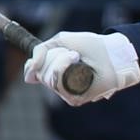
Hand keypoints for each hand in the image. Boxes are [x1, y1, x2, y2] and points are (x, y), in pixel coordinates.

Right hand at [24, 31, 139, 104]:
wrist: (112, 52)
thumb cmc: (91, 46)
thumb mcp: (61, 41)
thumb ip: (41, 52)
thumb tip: (27, 77)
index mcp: (57, 73)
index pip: (35, 73)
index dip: (33, 65)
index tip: (38, 58)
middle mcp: (61, 85)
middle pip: (41, 74)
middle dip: (54, 58)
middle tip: (73, 53)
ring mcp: (67, 93)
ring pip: (49, 79)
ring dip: (60, 61)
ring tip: (76, 57)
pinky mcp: (75, 99)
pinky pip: (58, 83)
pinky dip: (64, 68)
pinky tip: (78, 64)